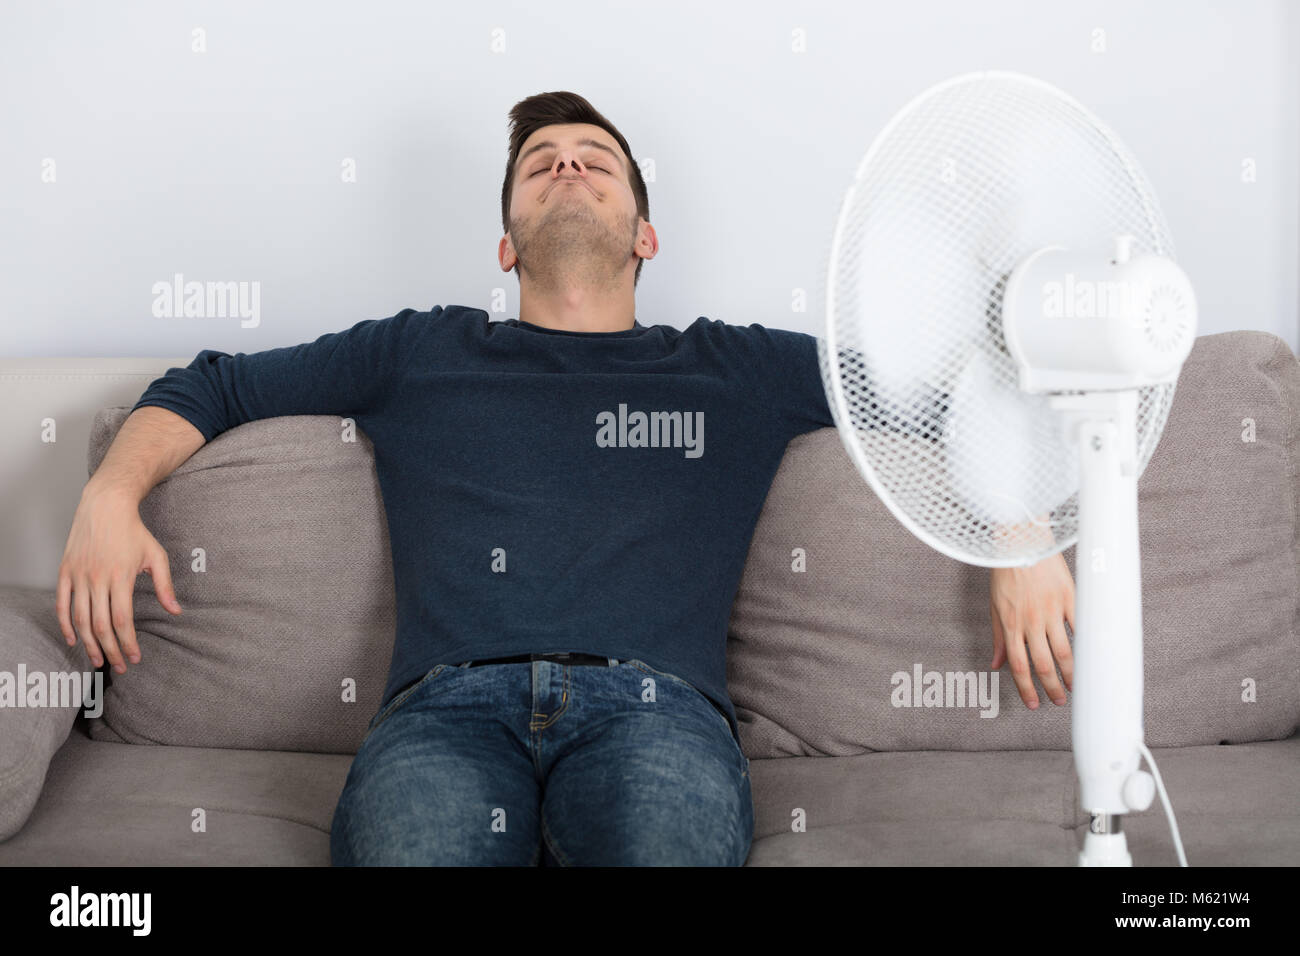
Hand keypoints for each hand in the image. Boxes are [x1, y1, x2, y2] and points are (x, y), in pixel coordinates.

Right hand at [56, 483, 181, 674]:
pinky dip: (66, 624)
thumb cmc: (134, 531)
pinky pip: (62, 604)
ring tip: (98, 661)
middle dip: (111, 650)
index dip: (127, 642)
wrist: (105, 506)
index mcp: (120, 577)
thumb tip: (176, 611)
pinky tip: (74, 639)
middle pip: (100, 625)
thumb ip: (164, 586)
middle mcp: (97, 578)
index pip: (121, 620)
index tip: (135, 658)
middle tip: (120, 666)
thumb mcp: (156, 556)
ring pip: (80, 619)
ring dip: (89, 643)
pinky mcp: (65, 572)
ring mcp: (78, 576)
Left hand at [989, 551, 1074, 708]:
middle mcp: (1030, 620)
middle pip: (1043, 663)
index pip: (1018, 665)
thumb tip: (995, 665)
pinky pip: (1079, 627)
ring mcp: (1051, 610)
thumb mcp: (995, 606)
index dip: (1026, 688)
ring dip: (1070, 674)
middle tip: (1059, 702)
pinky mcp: (1069, 598)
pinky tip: (1090, 657)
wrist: (1021, 540)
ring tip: (1074, 687)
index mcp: (1011, 623)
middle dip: (1051, 687)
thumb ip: (999, 637)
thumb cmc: (1006, 573)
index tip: (1033, 704)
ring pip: (1064, 651)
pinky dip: (1085, 644)